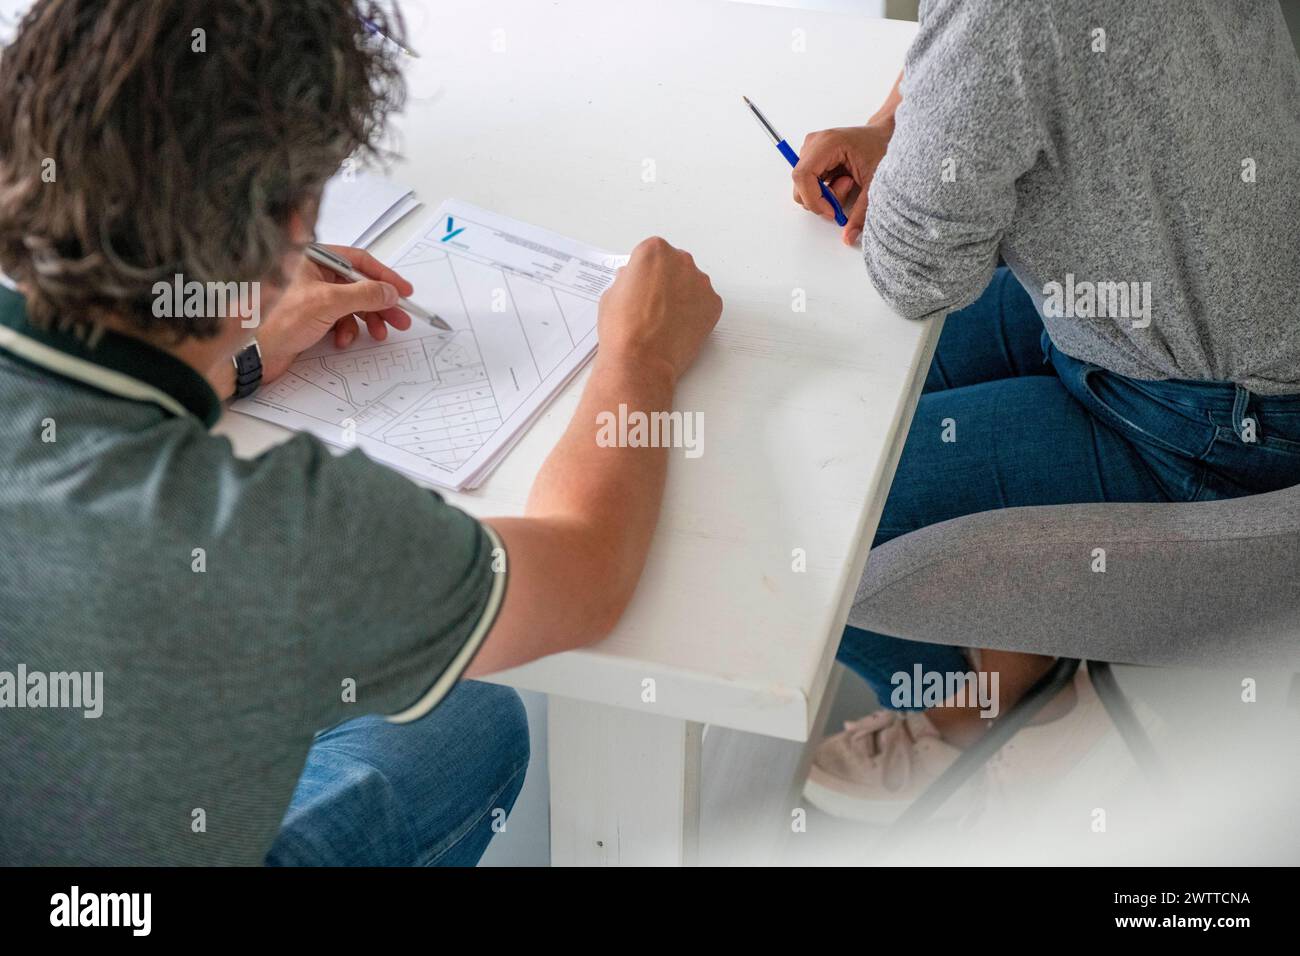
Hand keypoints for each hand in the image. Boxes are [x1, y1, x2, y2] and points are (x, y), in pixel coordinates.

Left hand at [257, 246, 414, 381]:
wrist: (252, 351)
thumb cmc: (277, 319)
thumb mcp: (327, 303)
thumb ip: (364, 294)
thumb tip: (389, 292)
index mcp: (313, 258)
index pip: (358, 261)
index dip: (384, 276)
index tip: (403, 291)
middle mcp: (312, 273)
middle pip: (358, 284)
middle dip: (380, 304)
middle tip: (400, 320)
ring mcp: (311, 295)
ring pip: (351, 305)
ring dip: (366, 321)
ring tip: (378, 334)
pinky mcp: (310, 317)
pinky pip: (339, 320)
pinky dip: (345, 331)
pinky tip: (341, 341)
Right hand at [596, 237, 722, 383]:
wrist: (642, 359)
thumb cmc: (624, 329)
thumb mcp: (612, 293)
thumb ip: (628, 279)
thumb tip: (634, 280)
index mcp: (654, 251)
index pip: (652, 253)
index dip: (645, 272)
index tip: (642, 286)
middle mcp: (681, 261)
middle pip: (675, 264)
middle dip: (666, 280)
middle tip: (653, 303)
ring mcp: (700, 282)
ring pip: (691, 282)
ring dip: (682, 294)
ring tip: (665, 318)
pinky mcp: (714, 304)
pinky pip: (704, 302)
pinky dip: (695, 311)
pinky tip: (678, 326)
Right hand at [791, 121, 892, 245]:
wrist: (882, 135)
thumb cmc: (880, 148)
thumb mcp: (874, 182)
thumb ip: (861, 212)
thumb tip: (848, 237)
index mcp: (826, 143)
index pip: (802, 176)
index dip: (813, 199)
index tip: (831, 211)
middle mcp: (813, 144)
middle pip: (800, 184)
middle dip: (821, 198)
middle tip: (847, 189)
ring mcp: (810, 150)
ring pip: (804, 187)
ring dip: (825, 195)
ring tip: (848, 182)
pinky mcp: (812, 158)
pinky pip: (809, 185)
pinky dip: (825, 191)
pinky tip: (842, 180)